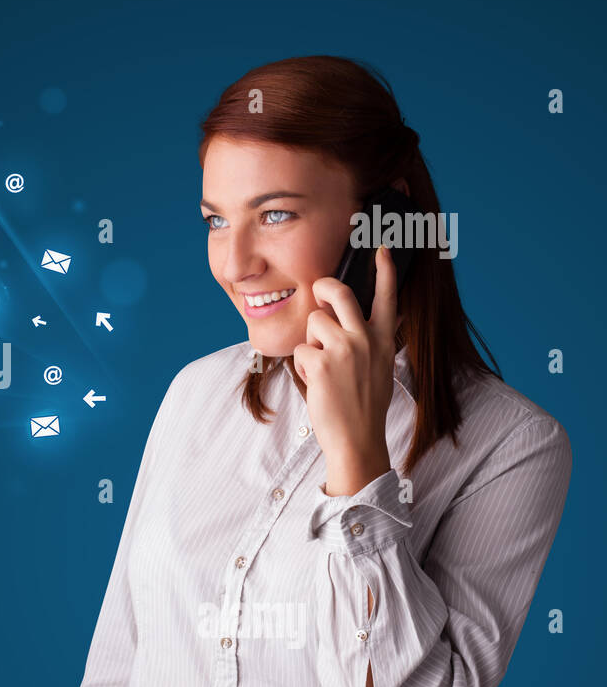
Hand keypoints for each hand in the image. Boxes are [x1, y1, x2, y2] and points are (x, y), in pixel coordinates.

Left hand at [293, 246, 398, 496]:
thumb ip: (370, 342)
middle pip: (340, 293)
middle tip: (319, 292)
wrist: (357, 439)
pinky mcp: (321, 362)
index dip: (385, 270)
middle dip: (324, 287)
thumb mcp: (379, 368)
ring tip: (321, 366)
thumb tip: (353, 322)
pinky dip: (302, 367)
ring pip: (314, 321)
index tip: (383, 248)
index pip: (386, 297)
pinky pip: (300, 350)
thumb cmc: (363, 405)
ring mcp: (344, 349)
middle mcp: (366, 339)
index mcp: (383, 339)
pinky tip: (316, 384)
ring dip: (310, 341)